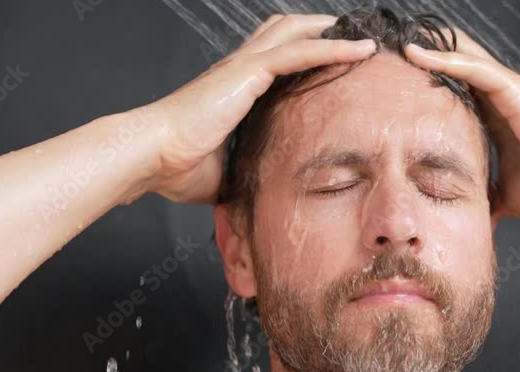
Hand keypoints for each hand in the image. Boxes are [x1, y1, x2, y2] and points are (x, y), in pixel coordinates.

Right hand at [138, 15, 375, 203]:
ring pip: (296, 31)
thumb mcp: (227, 171)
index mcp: (233, 87)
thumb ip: (247, 171)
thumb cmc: (178, 167)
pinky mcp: (247, 72)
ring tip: (366, 38)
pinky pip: (300, 52)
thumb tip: (262, 195)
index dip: (303, 49)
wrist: (152, 157)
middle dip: (322, 28)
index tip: (332, 59)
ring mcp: (242, 66)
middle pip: (286, 29)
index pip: (274, 55)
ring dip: (333, 31)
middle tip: (355, 36)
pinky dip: (332, 48)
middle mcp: (238, 68)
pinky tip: (360, 50)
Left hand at [404, 31, 519, 219]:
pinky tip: (416, 52)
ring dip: (425, 48)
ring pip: (459, 59)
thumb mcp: (508, 197)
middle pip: (453, 67)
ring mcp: (507, 92)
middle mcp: (498, 98)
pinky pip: (474, 69)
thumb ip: (487, 200)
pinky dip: (445, 58)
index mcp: (494, 118)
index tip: (389, 83)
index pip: (453, 92)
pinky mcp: (515, 92)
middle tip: (382, 51)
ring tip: (390, 39)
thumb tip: (469, 221)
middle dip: (421, 57)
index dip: (424, 83)